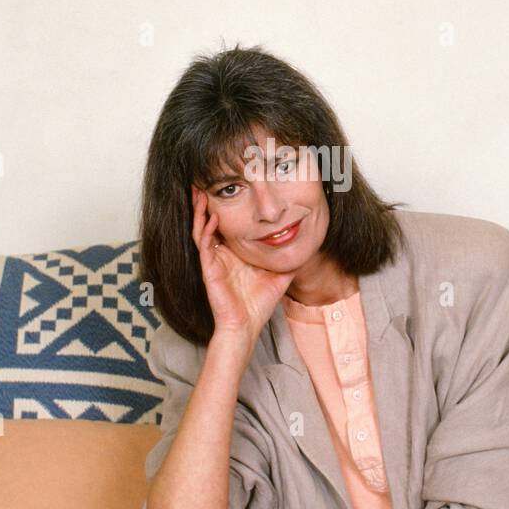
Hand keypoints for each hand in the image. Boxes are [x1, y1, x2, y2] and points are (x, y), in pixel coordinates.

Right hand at [190, 186, 293, 342]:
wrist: (246, 326)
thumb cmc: (258, 304)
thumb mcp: (279, 275)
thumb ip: (289, 260)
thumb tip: (307, 248)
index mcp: (234, 253)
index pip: (228, 225)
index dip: (227, 207)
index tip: (231, 188)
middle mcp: (221, 254)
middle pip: (209, 222)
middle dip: (206, 203)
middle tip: (205, 182)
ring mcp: (213, 261)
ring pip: (201, 229)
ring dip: (200, 211)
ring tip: (201, 192)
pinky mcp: (209, 269)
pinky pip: (204, 245)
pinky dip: (207, 230)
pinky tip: (212, 217)